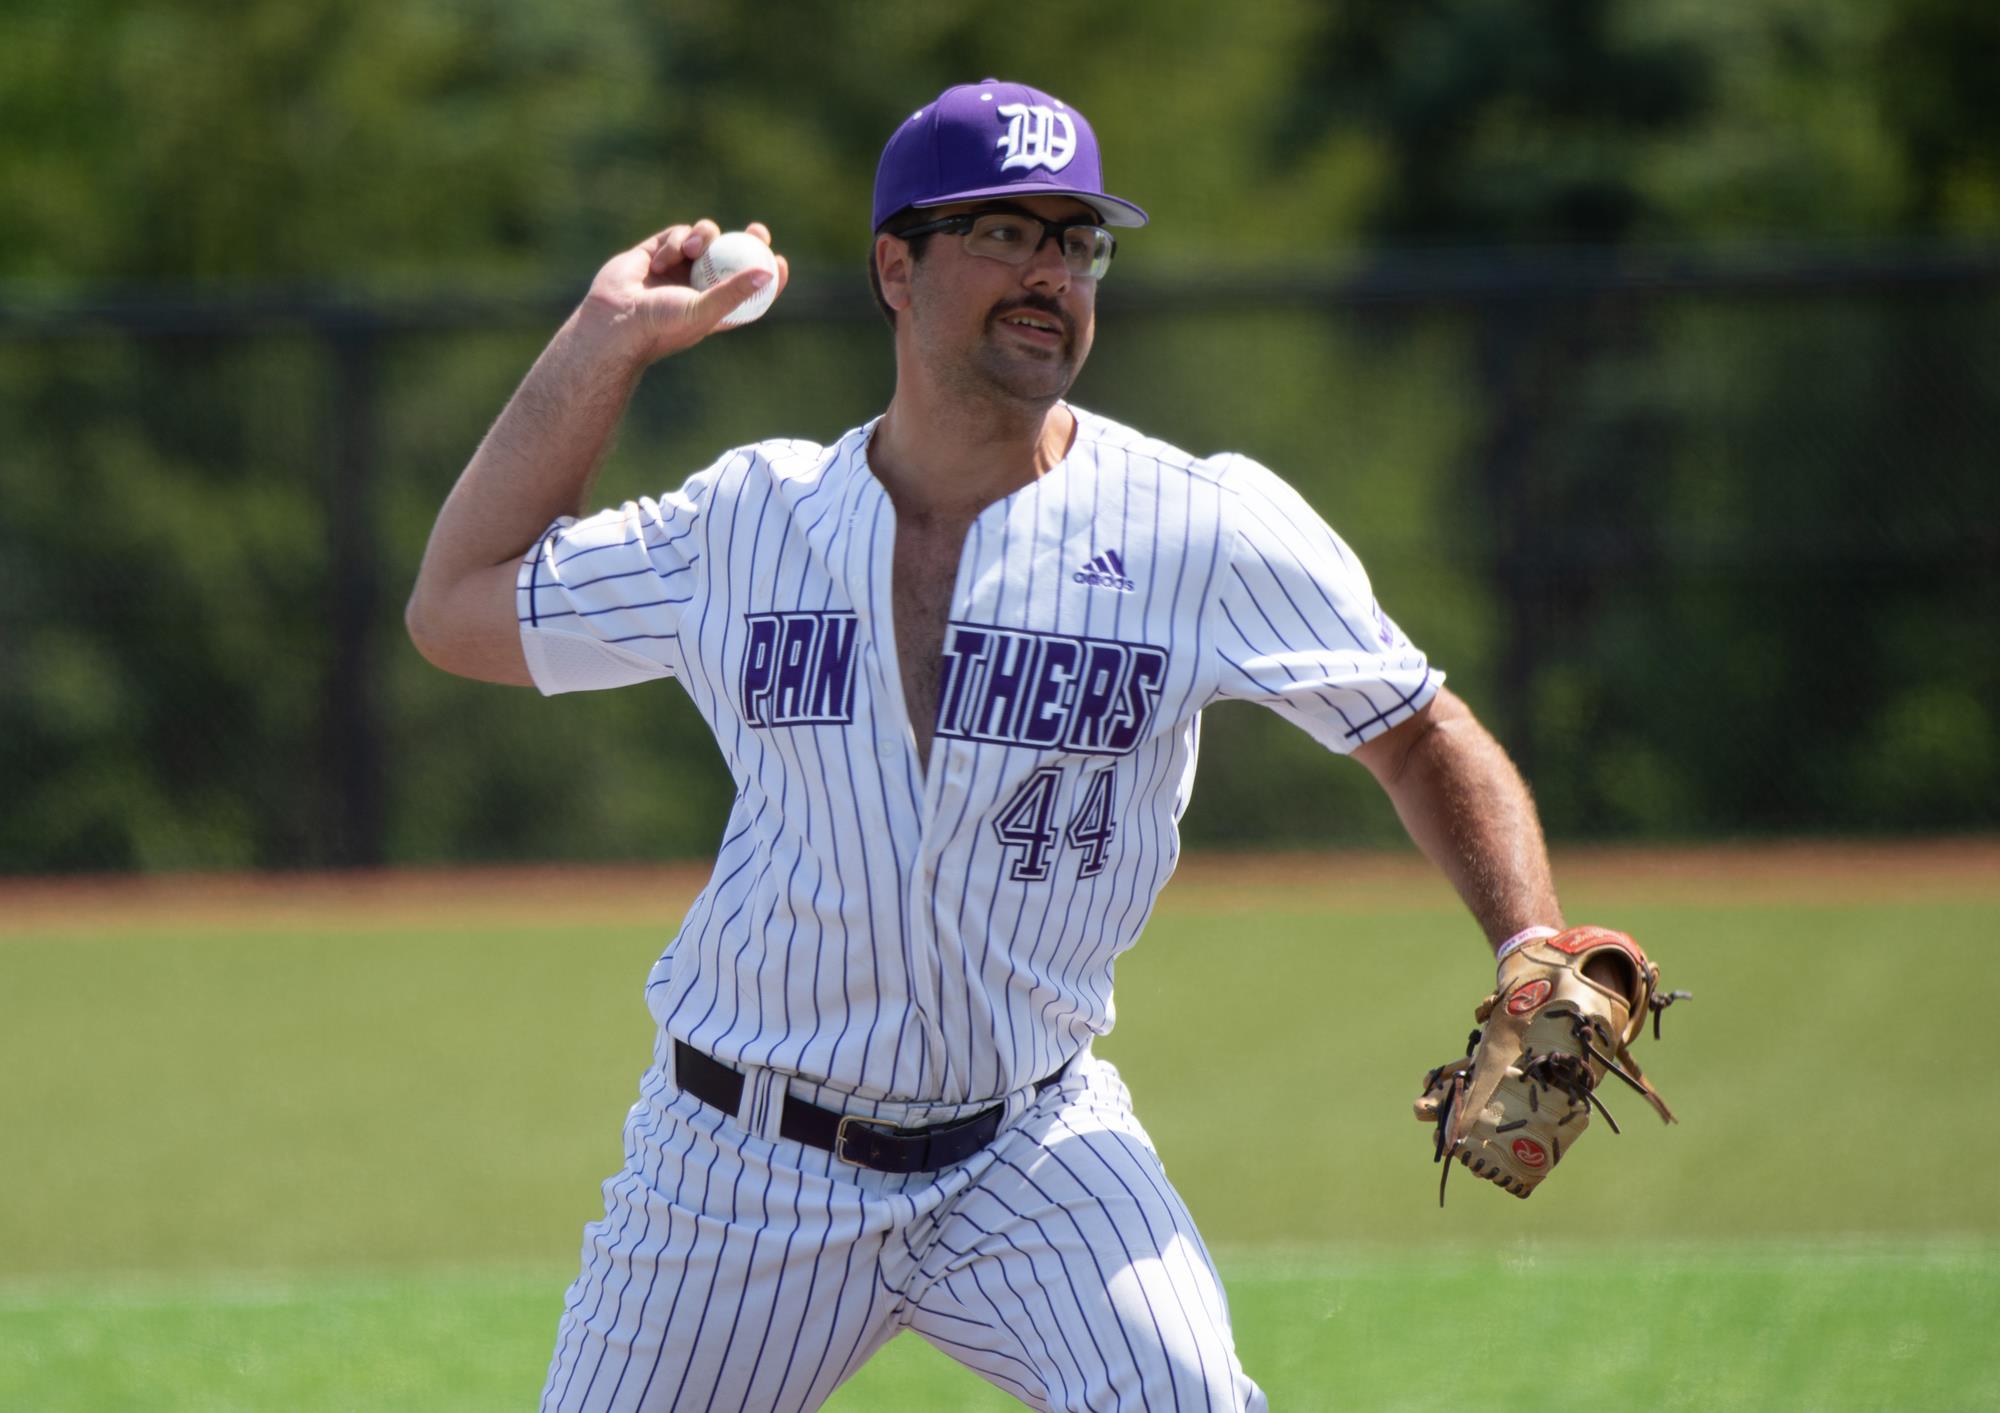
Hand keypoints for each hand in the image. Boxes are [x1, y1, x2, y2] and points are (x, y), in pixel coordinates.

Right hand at [580, 220, 789, 364]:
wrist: (614, 320)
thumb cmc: (661, 325)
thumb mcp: (703, 310)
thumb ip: (734, 291)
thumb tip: (768, 273)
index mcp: (715, 307)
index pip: (749, 289)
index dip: (767, 275)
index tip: (778, 260)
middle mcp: (700, 286)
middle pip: (733, 256)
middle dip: (747, 241)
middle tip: (757, 231)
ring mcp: (679, 268)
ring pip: (705, 239)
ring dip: (702, 237)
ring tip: (689, 249)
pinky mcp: (658, 252)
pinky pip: (678, 234)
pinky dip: (673, 242)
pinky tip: (660, 260)